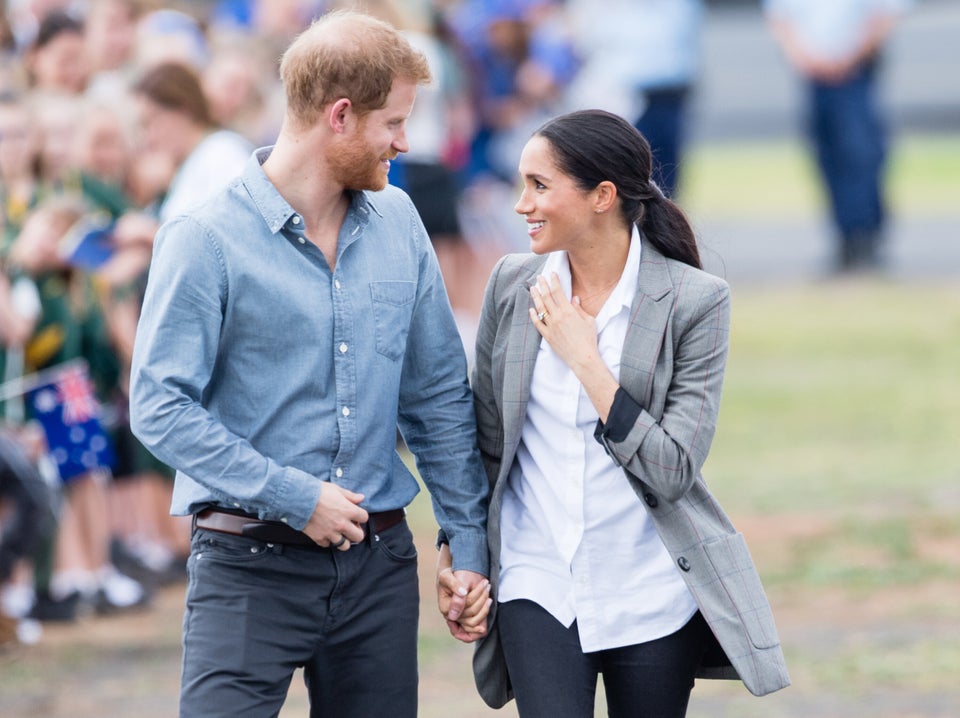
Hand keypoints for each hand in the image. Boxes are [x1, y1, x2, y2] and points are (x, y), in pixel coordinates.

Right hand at [302, 482, 367, 550]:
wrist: (298, 499)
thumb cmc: (317, 491)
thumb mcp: (336, 489)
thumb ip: (350, 496)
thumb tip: (361, 498)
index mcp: (348, 510)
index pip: (364, 517)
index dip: (361, 516)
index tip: (356, 515)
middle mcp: (342, 524)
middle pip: (359, 536)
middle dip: (356, 532)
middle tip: (351, 527)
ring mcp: (330, 533)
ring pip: (344, 546)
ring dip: (343, 540)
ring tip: (339, 533)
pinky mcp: (319, 538)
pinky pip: (328, 545)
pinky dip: (327, 540)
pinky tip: (325, 532)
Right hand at [437, 544, 491, 642]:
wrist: (449, 578)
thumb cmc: (447, 576)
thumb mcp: (447, 577)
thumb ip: (454, 585)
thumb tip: (463, 594)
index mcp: (445, 607)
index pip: (465, 606)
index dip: (477, 597)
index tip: (486, 587)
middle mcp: (451, 616)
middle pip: (471, 612)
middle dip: (482, 599)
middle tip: (488, 585)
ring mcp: (458, 618)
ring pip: (474, 621)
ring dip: (485, 609)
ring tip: (489, 596)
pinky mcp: (464, 618)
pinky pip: (474, 625)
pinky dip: (482, 621)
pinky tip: (488, 611)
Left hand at [530, 272, 619, 422]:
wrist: (583, 358)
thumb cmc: (589, 340)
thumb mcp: (589, 321)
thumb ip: (580, 308)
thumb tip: (574, 298)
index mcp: (568, 311)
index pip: (558, 291)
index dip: (554, 281)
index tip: (551, 273)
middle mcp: (557, 317)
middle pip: (547, 297)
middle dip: (542, 285)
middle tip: (539, 277)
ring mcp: (551, 327)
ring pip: (540, 308)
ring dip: (535, 297)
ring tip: (532, 288)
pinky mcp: (547, 336)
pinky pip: (537, 323)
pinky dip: (533, 315)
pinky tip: (531, 309)